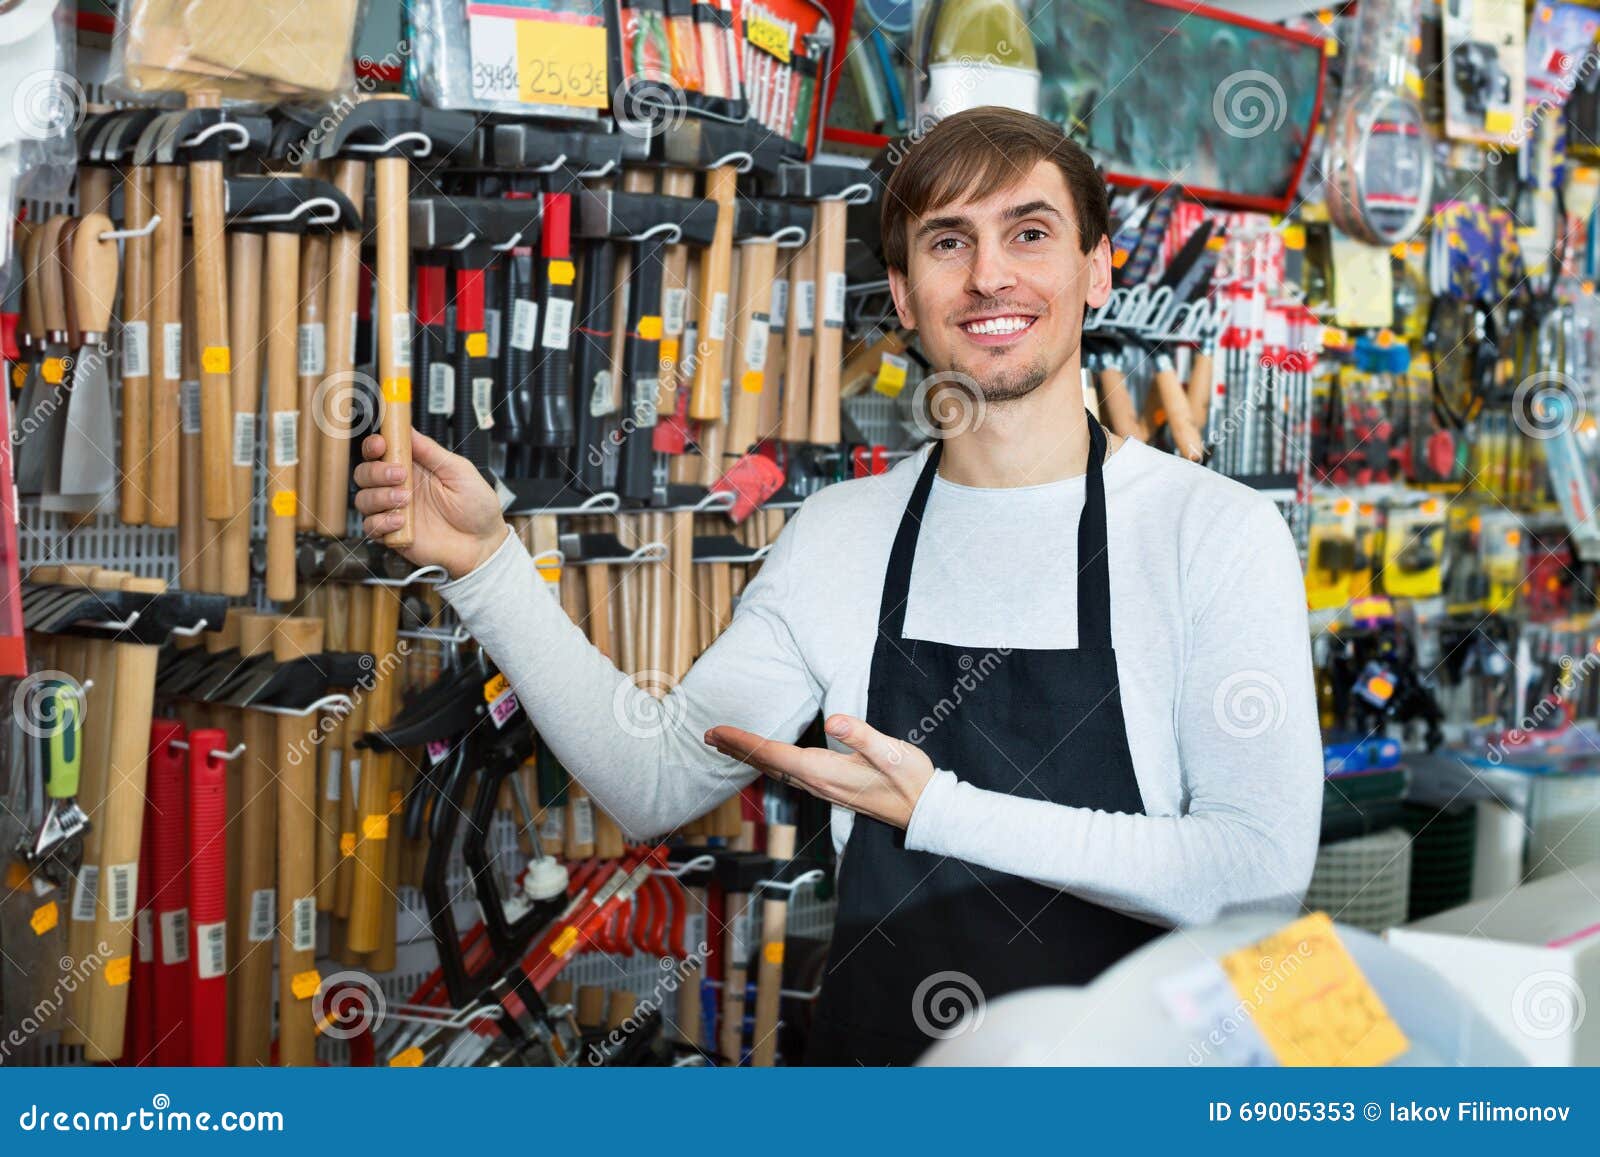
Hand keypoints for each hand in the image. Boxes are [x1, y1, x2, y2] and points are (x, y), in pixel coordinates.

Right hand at [353, 430, 507, 578]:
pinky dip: (381, 522)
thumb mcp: (460, 471)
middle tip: (400, 475)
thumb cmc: (477, 507)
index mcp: (414, 467)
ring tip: (405, 499)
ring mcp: (394, 510)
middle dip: (376, 471)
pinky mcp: (392, 534)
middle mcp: (399, 487)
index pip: (381, 451)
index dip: (374, 445)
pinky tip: (401, 522)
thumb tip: (408, 429)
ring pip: (363, 499)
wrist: (483, 544)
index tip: (381, 445)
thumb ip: (431, 451)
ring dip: (380, 496)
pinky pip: (370, 526)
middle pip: (365, 473)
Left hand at [704, 714, 934, 828]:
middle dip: (737, 749)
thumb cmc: (911, 779)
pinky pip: (790, 775)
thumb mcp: (891, 752)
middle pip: (767, 764)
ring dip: (751, 756)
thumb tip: (834, 721)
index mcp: (823, 772)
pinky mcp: (832, 788)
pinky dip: (771, 763)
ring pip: (776, 771)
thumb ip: (862, 735)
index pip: (773, 754)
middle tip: (708, 735)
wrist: (925, 811)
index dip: (742, 741)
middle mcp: (817, 784)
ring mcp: (824, 789)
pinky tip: (769, 758)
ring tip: (729, 744)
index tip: (716, 731)